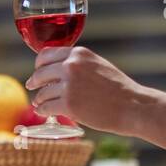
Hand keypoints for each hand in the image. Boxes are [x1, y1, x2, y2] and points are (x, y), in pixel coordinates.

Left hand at [25, 45, 148, 134]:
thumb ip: (78, 64)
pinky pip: (46, 107)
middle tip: (32, 86)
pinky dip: (43, 110)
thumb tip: (56, 70)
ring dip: (39, 99)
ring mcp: (69, 85)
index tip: (38, 71)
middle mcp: (71, 66)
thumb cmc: (118, 89)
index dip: (39, 64)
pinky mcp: (68, 104)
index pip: (46, 54)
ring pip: (42, 92)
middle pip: (40, 73)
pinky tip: (43, 112)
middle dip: (35, 82)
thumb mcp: (98, 65)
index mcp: (79, 53)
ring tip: (39, 103)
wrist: (133, 106)